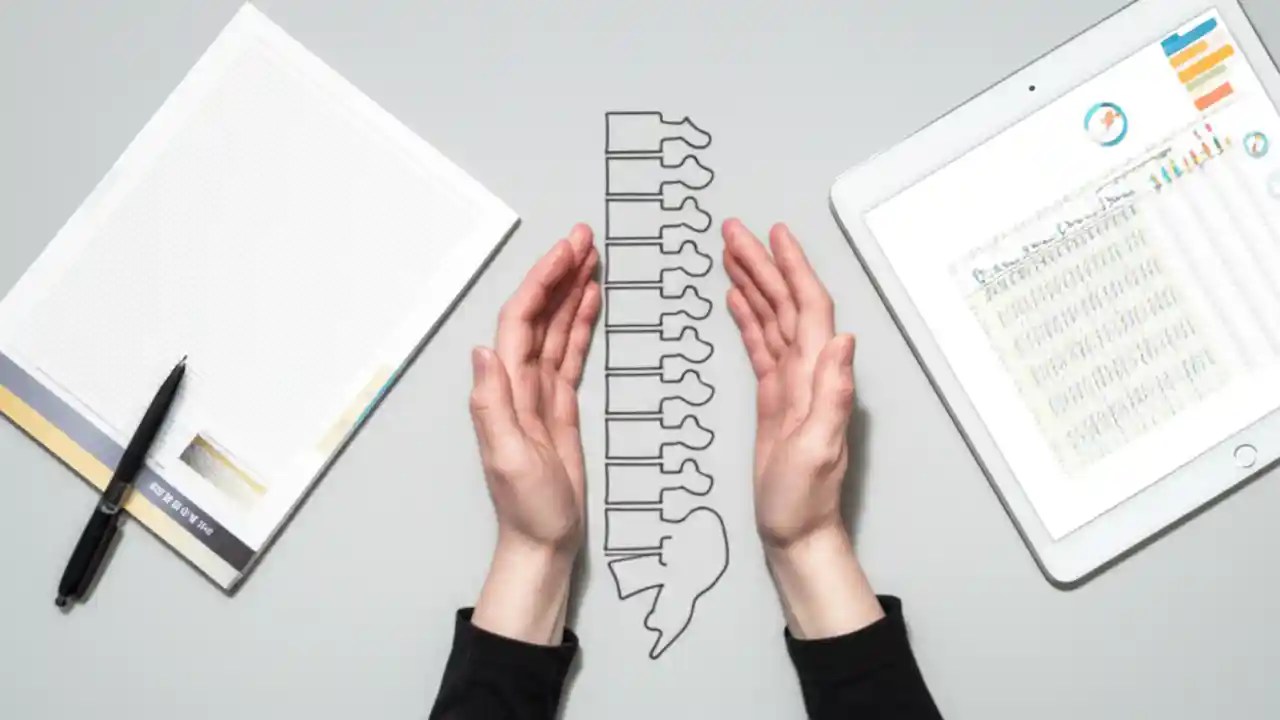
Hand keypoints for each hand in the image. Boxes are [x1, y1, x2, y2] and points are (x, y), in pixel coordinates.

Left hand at [470, 224, 599, 644]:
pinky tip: (591, 299)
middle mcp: (519, 381)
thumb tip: (482, 350)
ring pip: (556, 327)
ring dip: (571, 290)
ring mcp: (540, 390)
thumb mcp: (506, 458)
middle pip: (538, 313)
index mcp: (504, 387)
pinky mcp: (560, 403)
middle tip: (585, 237)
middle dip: (559, 272)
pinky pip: (570, 352)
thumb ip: (491, 404)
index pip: (520, 320)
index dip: (542, 281)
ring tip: (592, 255)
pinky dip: (580, 323)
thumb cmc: (527, 507)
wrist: (543, 540)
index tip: (567, 251)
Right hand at [723, 219, 882, 638]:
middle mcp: (807, 372)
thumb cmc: (804, 499)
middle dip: (763, 264)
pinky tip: (734, 298)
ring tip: (729, 251)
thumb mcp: (818, 449)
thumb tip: (843, 338)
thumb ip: (832, 395)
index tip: (775, 234)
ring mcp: (790, 383)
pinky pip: (760, 345)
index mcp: (817, 377)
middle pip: (786, 304)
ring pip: (771, 318)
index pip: (808, 308)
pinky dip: (748, 317)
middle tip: (733, 230)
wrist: (796, 533)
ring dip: (753, 282)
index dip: (793, 269)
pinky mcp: (773, 398)